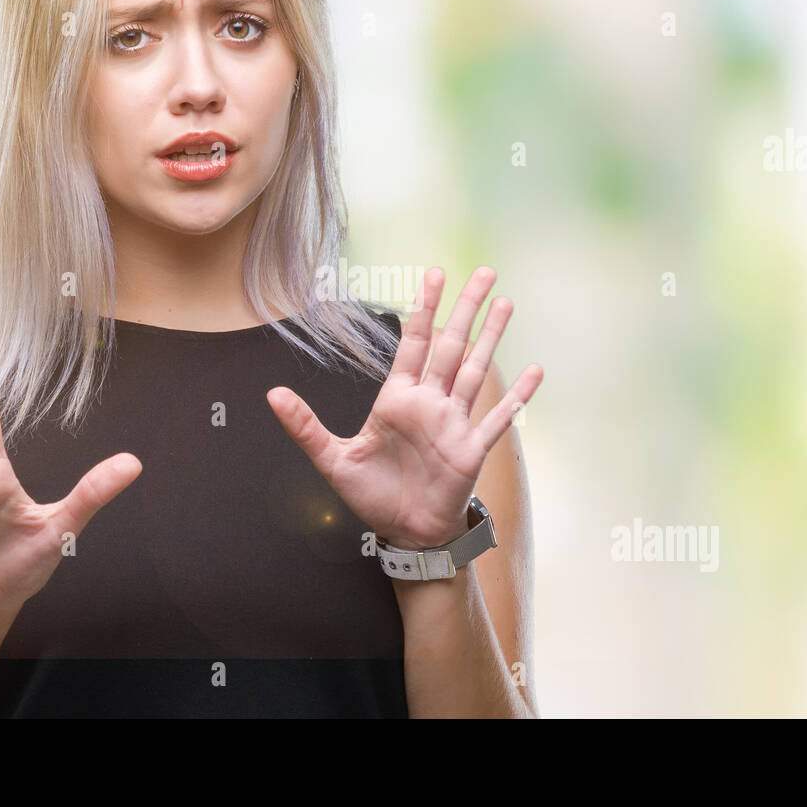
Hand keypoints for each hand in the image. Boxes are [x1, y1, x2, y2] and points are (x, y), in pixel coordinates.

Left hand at [267, 266, 542, 550]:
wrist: (404, 533)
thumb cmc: (371, 495)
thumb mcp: (332, 460)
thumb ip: (305, 427)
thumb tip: (271, 395)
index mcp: (397, 399)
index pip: (413, 342)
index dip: (423, 308)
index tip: (433, 275)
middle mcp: (430, 403)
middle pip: (451, 345)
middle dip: (467, 308)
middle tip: (486, 273)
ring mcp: (454, 423)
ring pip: (476, 371)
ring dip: (492, 338)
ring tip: (508, 304)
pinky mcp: (471, 449)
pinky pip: (498, 418)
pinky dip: (516, 396)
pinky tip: (535, 371)